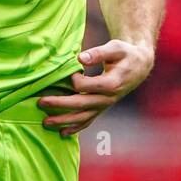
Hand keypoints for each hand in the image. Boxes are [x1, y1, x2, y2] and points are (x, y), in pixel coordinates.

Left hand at [39, 39, 155, 137]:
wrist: (140, 66)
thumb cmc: (126, 54)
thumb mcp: (116, 48)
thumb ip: (98, 53)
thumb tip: (80, 59)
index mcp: (113, 83)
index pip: (87, 86)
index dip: (74, 79)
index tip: (70, 71)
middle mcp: (109, 98)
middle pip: (81, 104)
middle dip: (60, 104)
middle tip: (40, 102)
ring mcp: (106, 105)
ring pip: (83, 117)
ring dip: (64, 120)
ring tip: (45, 122)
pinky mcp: (103, 108)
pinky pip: (89, 121)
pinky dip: (76, 128)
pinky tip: (62, 133)